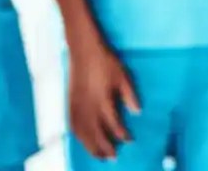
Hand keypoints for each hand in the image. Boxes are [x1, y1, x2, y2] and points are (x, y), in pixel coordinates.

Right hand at [68, 38, 140, 159]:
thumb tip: (137, 112)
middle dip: (105, 147)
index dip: (121, 134)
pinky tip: (83, 141)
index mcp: (102, 99)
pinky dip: (79, 136)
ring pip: (83, 132)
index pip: (113, 124)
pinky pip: (73, 125)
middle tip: (113, 157)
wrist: (83, 50)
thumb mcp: (123, 76)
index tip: (129, 141)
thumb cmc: (105, 61)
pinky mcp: (70, 103)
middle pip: (96, 133)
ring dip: (91, 146)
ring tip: (99, 155)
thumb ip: (129, 95)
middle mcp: (88, 106)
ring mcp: (77, 105)